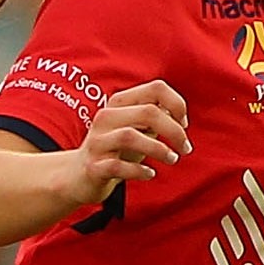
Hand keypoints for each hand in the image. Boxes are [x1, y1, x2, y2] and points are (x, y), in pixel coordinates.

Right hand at [74, 79, 189, 207]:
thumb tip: (179, 113)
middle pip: (148, 112)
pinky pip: (118, 166)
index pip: (156, 88)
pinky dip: (139, 170)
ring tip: (172, 159)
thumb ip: (156, 118)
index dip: (177, 105)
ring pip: (131, 136)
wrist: (78, 175)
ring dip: (159, 150)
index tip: (184, 125)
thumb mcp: (137, 128)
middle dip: (174, 131)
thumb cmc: (115, 150)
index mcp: (120, 103)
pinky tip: (150, 174)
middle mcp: (106, 117)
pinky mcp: (93, 167)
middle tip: (185, 148)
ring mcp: (97, 142)